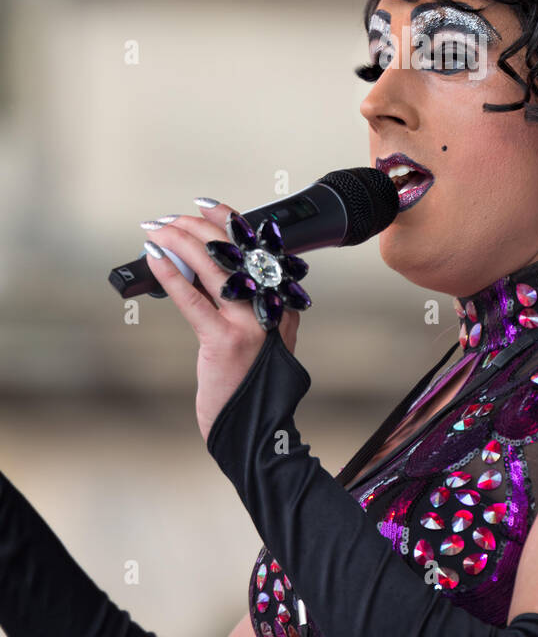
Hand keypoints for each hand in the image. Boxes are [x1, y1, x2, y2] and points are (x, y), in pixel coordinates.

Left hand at [142, 201, 307, 444]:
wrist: (256, 432)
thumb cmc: (250, 387)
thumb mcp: (259, 340)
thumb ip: (239, 307)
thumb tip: (196, 271)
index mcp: (282, 302)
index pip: (256, 247)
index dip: (229, 220)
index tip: (204, 205)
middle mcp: (272, 306)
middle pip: (233, 249)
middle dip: (196, 226)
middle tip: (168, 218)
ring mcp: (251, 323)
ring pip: (213, 265)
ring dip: (179, 241)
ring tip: (156, 230)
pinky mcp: (225, 341)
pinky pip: (192, 299)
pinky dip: (171, 274)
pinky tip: (155, 258)